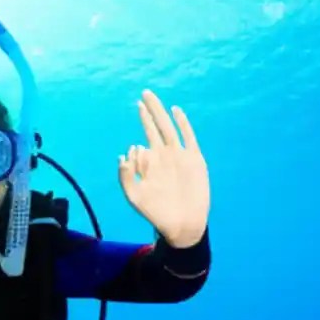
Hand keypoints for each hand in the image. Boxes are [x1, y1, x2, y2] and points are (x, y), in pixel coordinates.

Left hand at [118, 89, 210, 247]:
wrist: (182, 225)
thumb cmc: (157, 213)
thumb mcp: (134, 196)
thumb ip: (126, 177)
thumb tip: (124, 154)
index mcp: (150, 166)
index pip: (140, 146)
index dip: (135, 151)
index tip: (135, 157)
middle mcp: (164, 157)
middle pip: (155, 128)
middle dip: (148, 112)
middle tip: (142, 94)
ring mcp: (179, 156)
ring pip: (169, 128)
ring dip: (160, 112)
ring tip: (150, 97)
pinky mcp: (194, 160)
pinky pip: (188, 137)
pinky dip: (182, 124)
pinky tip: (175, 111)